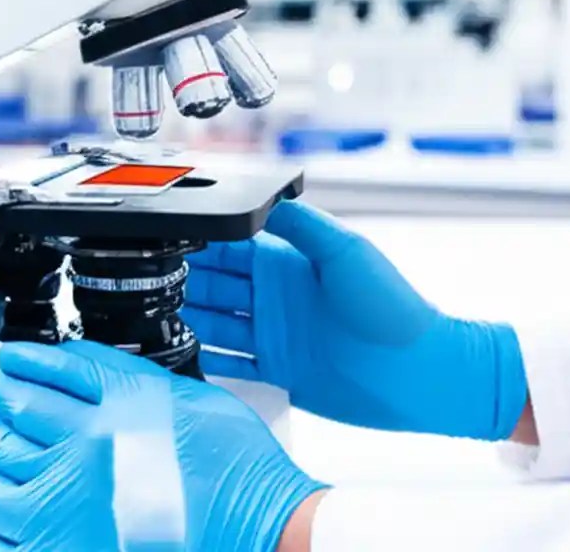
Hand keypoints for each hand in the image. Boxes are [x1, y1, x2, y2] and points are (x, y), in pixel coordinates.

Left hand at [0, 341, 326, 551]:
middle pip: (17, 415)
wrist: (260, 528)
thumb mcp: (187, 396)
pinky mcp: (68, 551)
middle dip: (0, 396)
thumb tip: (82, 364)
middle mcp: (85, 456)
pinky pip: (9, 536)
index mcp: (115, 411)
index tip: (13, 359)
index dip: (22, 362)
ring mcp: (72, 509)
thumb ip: (129, 378)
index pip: (47, 374)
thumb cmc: (237, 468)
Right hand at [184, 200, 527, 439]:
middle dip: (185, 277)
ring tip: (155, 314)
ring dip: (188, 316)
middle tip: (151, 277)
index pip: (233, 243)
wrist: (417, 373)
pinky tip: (179, 352)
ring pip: (216, 320)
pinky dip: (205, 356)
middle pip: (216, 280)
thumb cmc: (394, 308)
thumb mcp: (346, 251)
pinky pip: (230, 361)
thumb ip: (302, 223)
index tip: (170, 236)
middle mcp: (277, 294)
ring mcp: (275, 332)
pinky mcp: (278, 369)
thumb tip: (262, 196)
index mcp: (291, 260)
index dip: (203, 239)